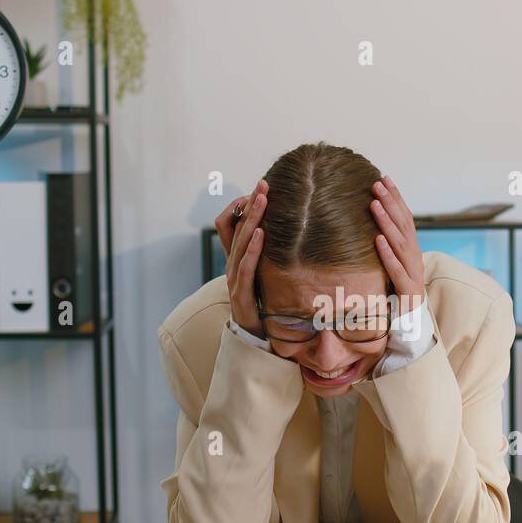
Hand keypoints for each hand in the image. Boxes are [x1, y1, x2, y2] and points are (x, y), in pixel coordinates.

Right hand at [215, 179, 268, 336]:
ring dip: (252, 220)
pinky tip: (261, 234)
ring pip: (240, 244)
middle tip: (263, 185)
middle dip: (250, 205)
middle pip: (237, 229)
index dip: (242, 206)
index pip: (231, 225)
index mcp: (236, 259)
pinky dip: (252, 249)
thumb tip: (290, 233)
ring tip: (261, 200)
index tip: (259, 189)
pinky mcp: (240, 294)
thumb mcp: (266, 275)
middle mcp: (231, 265)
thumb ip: (270, 256)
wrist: (255, 337)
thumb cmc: (262, 304)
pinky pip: (245, 268)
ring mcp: (233, 279)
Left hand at [370, 176, 424, 313]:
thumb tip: (368, 223)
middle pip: (404, 226)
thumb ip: (386, 247)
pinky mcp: (408, 291)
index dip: (396, 198)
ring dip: (387, 223)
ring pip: (401, 244)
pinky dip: (387, 255)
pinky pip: (396, 271)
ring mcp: (413, 274)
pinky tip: (377, 241)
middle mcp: (415, 258)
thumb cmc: (397, 294)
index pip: (406, 218)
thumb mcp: (392, 266)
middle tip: (376, 184)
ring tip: (374, 205)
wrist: (412, 325)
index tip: (384, 178)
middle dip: (391, 203)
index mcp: (412, 250)